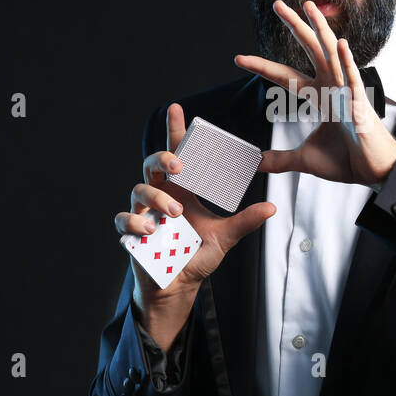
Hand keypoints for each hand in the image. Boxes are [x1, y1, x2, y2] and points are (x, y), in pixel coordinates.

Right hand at [113, 102, 274, 349]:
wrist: (178, 286)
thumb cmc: (196, 256)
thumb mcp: (225, 237)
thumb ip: (245, 221)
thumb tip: (271, 207)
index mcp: (182, 189)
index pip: (178, 153)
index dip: (176, 130)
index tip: (177, 109)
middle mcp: (161, 195)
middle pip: (153, 163)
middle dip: (164, 159)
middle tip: (180, 167)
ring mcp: (144, 212)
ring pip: (140, 189)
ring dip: (157, 198)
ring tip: (175, 213)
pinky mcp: (131, 232)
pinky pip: (124, 218)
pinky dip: (134, 220)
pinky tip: (149, 228)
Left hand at [234, 0, 395, 185]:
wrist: (374, 172)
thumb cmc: (346, 161)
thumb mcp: (305, 159)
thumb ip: (279, 160)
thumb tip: (255, 163)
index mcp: (318, 96)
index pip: (285, 76)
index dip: (263, 66)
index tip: (239, 58)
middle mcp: (331, 87)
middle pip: (310, 50)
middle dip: (295, 26)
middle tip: (278, 5)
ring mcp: (346, 91)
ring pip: (332, 54)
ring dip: (321, 29)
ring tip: (309, 7)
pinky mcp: (360, 104)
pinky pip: (353, 80)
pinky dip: (347, 62)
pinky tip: (340, 44)